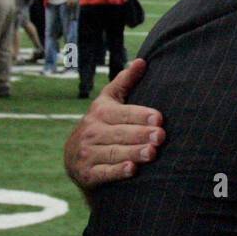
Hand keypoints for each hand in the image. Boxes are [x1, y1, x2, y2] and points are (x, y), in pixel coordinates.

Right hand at [64, 57, 165, 188]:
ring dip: (133, 153)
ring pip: (113, 152)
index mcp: (100, 112)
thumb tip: (141, 61)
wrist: (75, 158)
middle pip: (119, 133)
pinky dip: (116, 171)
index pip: (122, 113)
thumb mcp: (108, 102)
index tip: (158, 118)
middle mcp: (91, 131)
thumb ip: (124, 82)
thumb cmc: (101, 125)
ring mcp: (87, 153)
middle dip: (140, 135)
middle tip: (161, 136)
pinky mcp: (86, 174)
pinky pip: (103, 172)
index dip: (140, 115)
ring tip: (152, 153)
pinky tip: (131, 170)